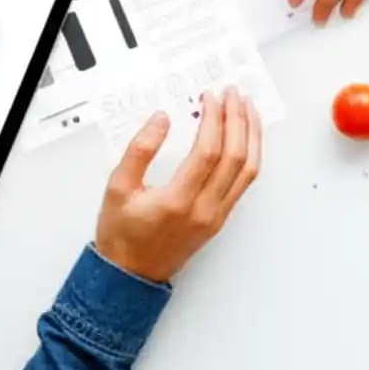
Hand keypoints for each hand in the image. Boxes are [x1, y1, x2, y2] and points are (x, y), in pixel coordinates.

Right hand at [95, 88, 261, 282]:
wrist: (130, 275)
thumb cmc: (122, 235)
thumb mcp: (116, 188)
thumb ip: (139, 150)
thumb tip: (161, 119)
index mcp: (178, 202)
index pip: (209, 151)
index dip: (214, 119)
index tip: (210, 97)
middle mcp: (204, 210)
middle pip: (235, 156)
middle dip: (237, 119)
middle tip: (232, 94)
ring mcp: (216, 215)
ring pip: (248, 169)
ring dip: (251, 135)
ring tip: (247, 109)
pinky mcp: (220, 218)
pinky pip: (245, 182)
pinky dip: (250, 154)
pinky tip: (246, 137)